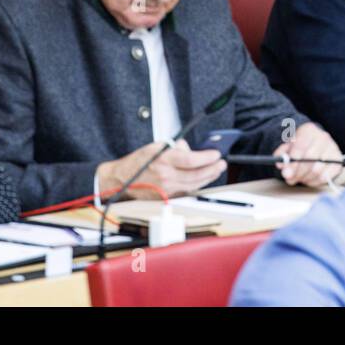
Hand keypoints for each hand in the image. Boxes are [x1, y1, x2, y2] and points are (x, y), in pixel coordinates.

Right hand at [98, 139, 225, 197]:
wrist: (123, 179)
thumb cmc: (139, 161)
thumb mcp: (157, 146)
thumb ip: (176, 147)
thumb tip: (191, 149)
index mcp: (163, 160)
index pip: (191, 160)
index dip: (206, 157)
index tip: (216, 154)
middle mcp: (166, 176)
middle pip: (196, 174)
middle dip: (212, 169)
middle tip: (221, 163)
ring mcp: (167, 189)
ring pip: (193, 185)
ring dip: (208, 178)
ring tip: (217, 170)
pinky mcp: (166, 197)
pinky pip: (186, 191)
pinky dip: (197, 185)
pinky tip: (204, 179)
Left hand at [273, 123, 343, 186]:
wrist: (313, 142)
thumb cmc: (299, 146)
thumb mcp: (286, 146)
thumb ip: (281, 154)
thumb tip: (282, 164)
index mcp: (308, 130)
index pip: (301, 147)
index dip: (293, 162)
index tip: (286, 174)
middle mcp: (323, 137)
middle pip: (310, 159)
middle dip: (298, 172)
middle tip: (290, 179)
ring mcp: (333, 148)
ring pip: (318, 170)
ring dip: (305, 178)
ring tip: (299, 177)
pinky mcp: (338, 161)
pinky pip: (326, 177)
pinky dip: (315, 181)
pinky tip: (309, 178)